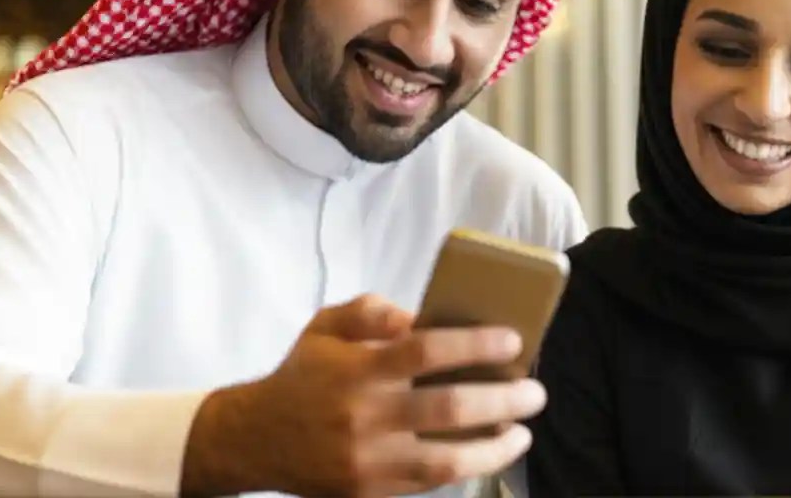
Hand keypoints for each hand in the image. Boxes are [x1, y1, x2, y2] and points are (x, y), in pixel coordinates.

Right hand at [181, 294, 545, 497]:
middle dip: (503, 399)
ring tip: (522, 432)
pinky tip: (488, 453)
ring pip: (446, 460)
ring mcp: (367, 461)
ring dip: (495, 447)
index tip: (512, 340)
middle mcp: (364, 416)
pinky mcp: (369, 492)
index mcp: (357, 369)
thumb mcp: (326, 326)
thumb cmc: (304, 374)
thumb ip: (371, 311)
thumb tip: (417, 317)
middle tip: (535, 392)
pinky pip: (429, 483)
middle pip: (448, 408)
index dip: (475, 345)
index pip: (426, 351)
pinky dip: (464, 468)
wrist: (254, 439)